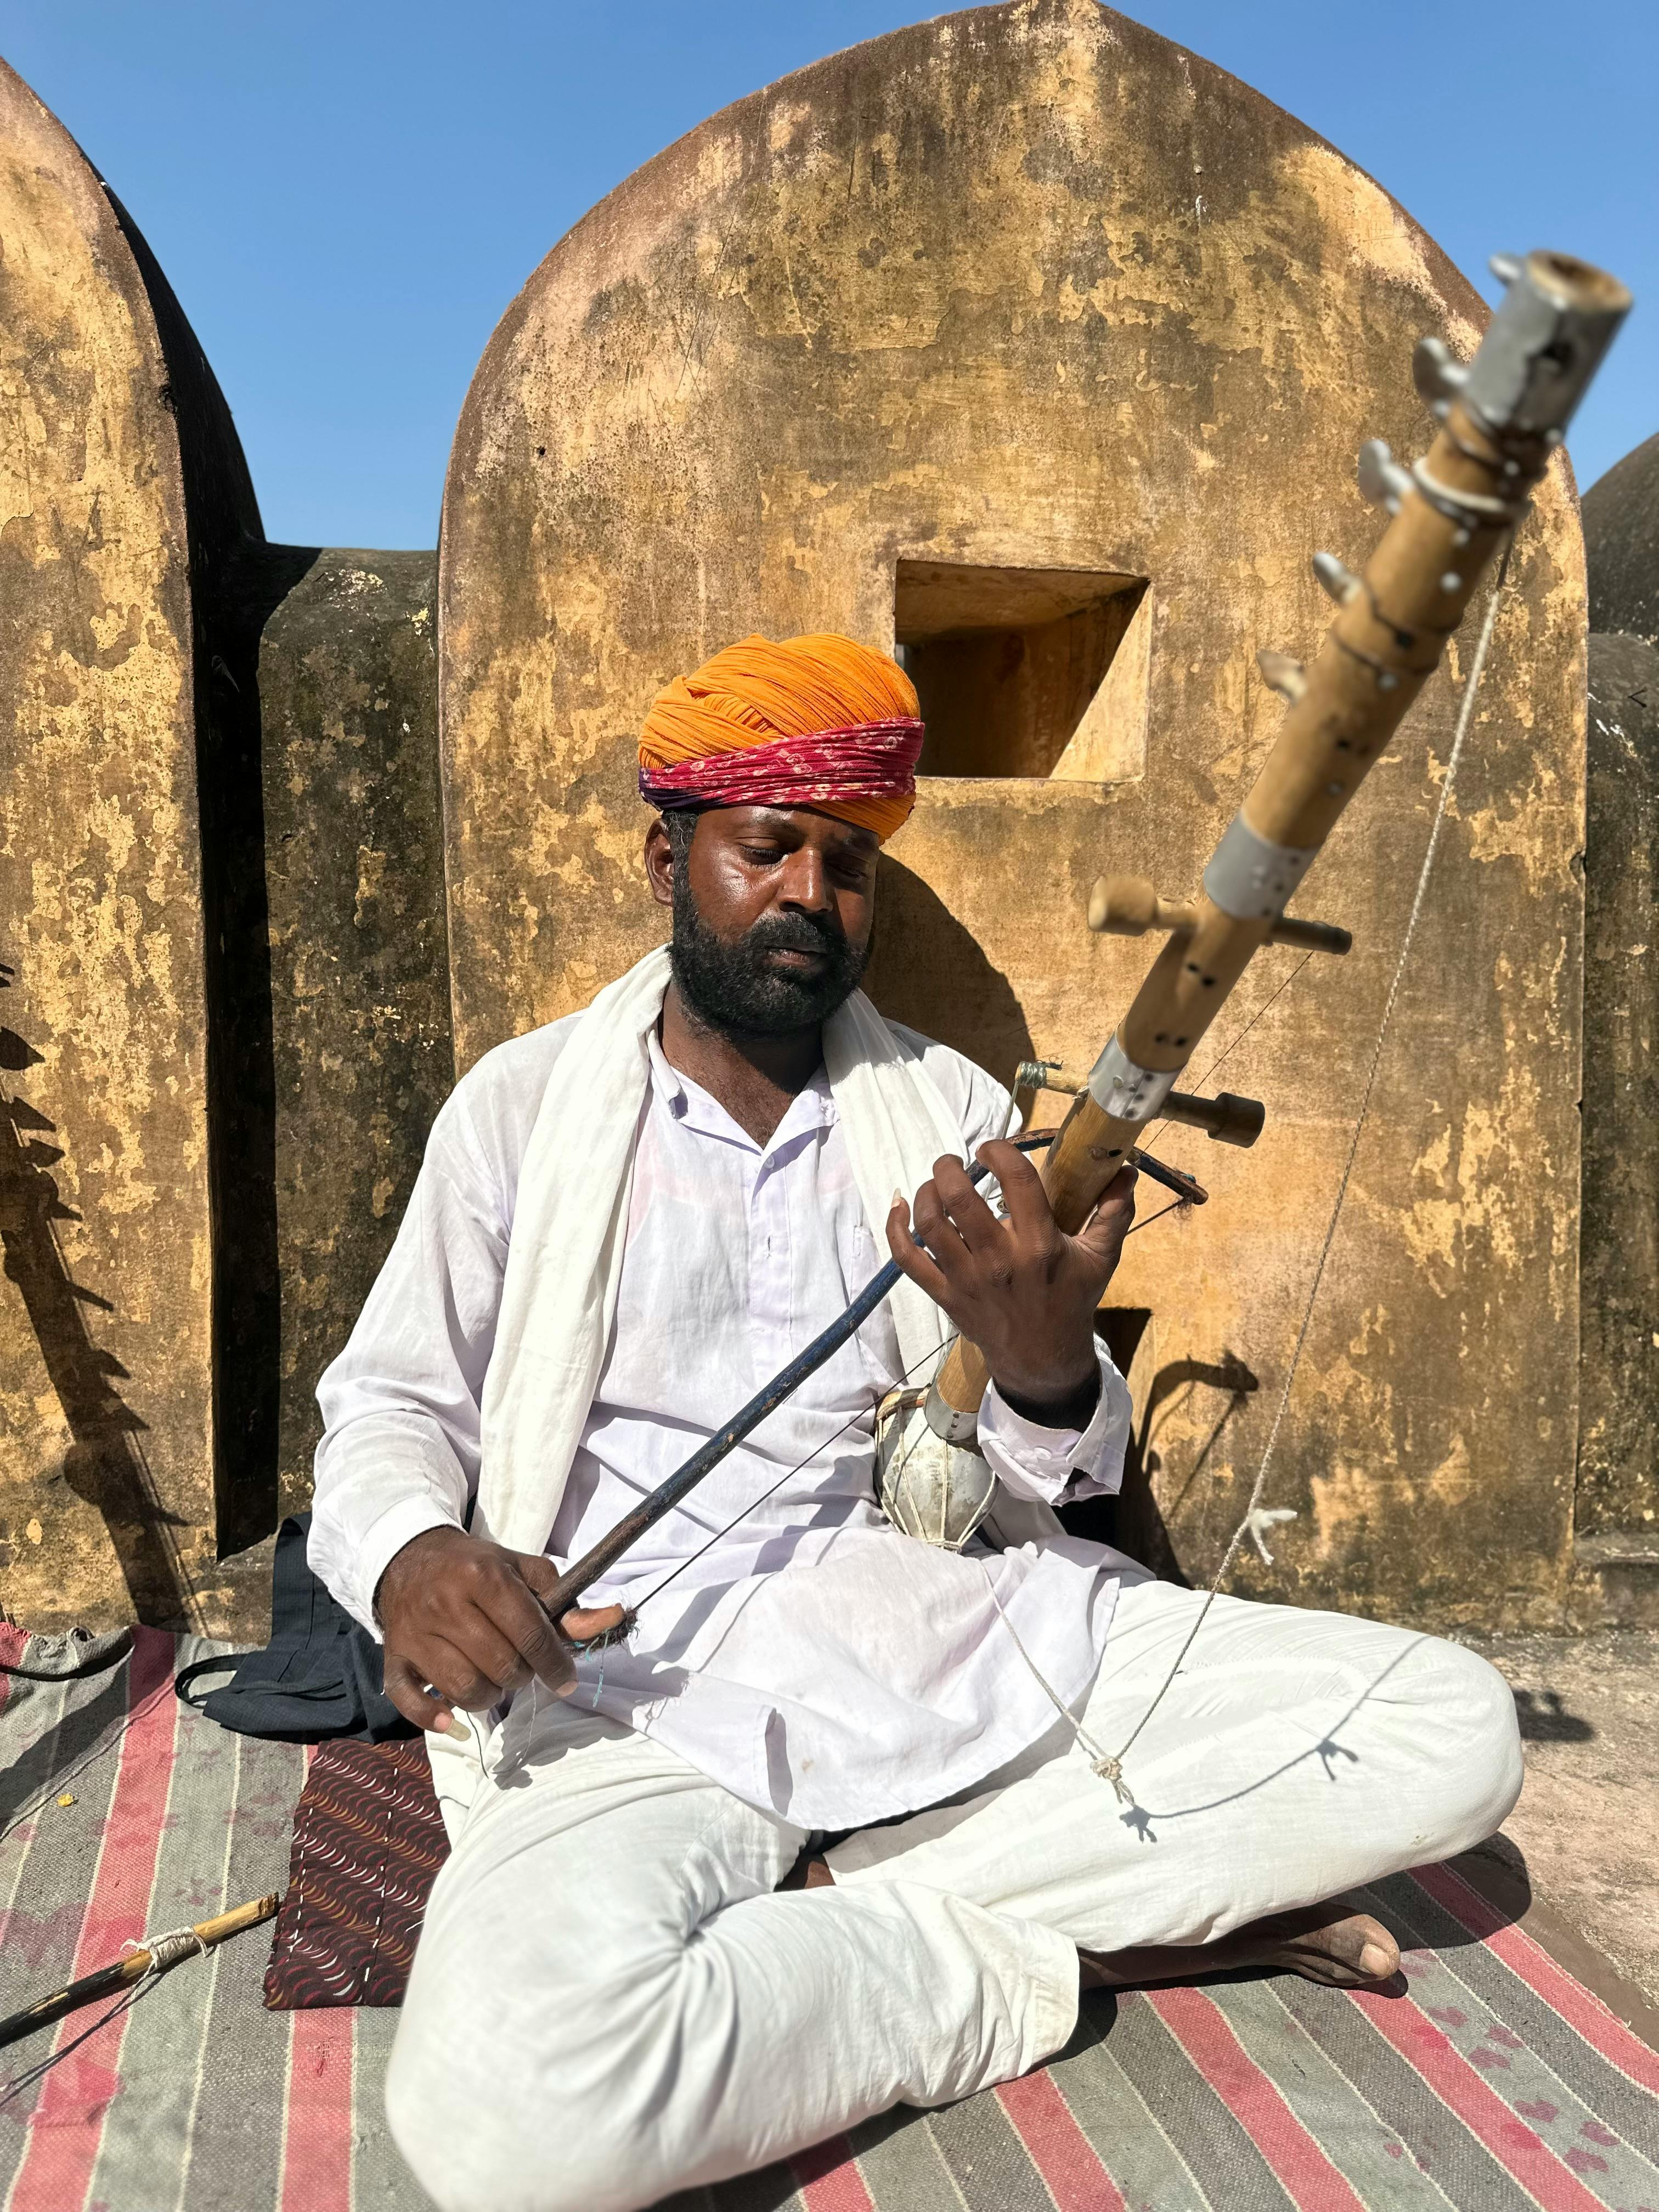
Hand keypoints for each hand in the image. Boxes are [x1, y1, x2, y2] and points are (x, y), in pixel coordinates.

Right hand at [375, 1526, 625, 1735]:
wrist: (411, 1558)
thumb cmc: (475, 1567)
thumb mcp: (521, 1571)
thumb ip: (563, 1602)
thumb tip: (610, 1620)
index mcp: (483, 1577)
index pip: (529, 1634)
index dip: (555, 1664)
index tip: (565, 1679)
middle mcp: (446, 1604)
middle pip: (501, 1666)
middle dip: (522, 1675)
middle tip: (520, 1665)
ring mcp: (416, 1634)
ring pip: (465, 1689)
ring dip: (489, 1695)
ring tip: (492, 1676)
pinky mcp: (394, 1657)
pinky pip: (410, 1701)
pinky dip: (432, 1718)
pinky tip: (450, 1718)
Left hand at [888, 1143, 1136, 1420]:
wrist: (1042, 1359)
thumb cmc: (1071, 1300)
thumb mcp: (1101, 1258)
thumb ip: (1113, 1212)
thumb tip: (1124, 1170)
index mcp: (1040, 1245)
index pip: (1016, 1180)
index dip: (999, 1151)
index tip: (993, 1147)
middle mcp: (999, 1260)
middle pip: (960, 1198)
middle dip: (950, 1167)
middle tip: (954, 1161)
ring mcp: (967, 1279)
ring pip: (930, 1224)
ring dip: (927, 1192)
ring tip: (937, 1182)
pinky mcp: (945, 1294)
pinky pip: (908, 1259)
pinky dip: (895, 1228)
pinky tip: (899, 1205)